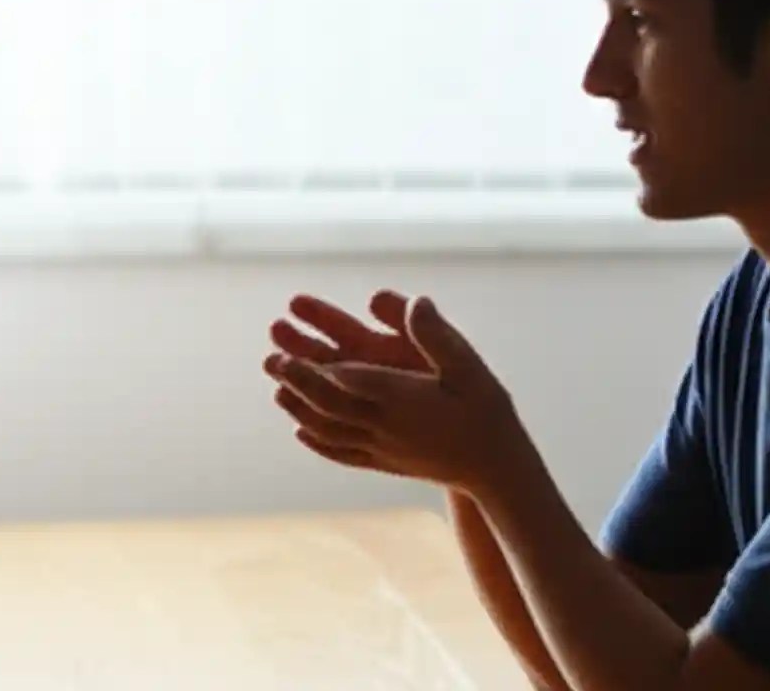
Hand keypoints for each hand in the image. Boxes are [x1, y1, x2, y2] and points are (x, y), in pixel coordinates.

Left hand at [265, 294, 534, 492]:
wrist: (498, 469)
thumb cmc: (486, 411)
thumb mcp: (469, 366)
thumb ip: (437, 335)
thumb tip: (415, 301)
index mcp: (400, 398)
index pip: (345, 382)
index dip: (311, 369)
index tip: (285, 354)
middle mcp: (384, 425)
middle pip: (329, 405)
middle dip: (298, 384)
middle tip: (271, 363)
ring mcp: (382, 448)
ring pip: (330, 431)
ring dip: (300, 410)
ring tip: (277, 392)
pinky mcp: (386, 464)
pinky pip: (343, 454)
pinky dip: (318, 443)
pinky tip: (301, 433)